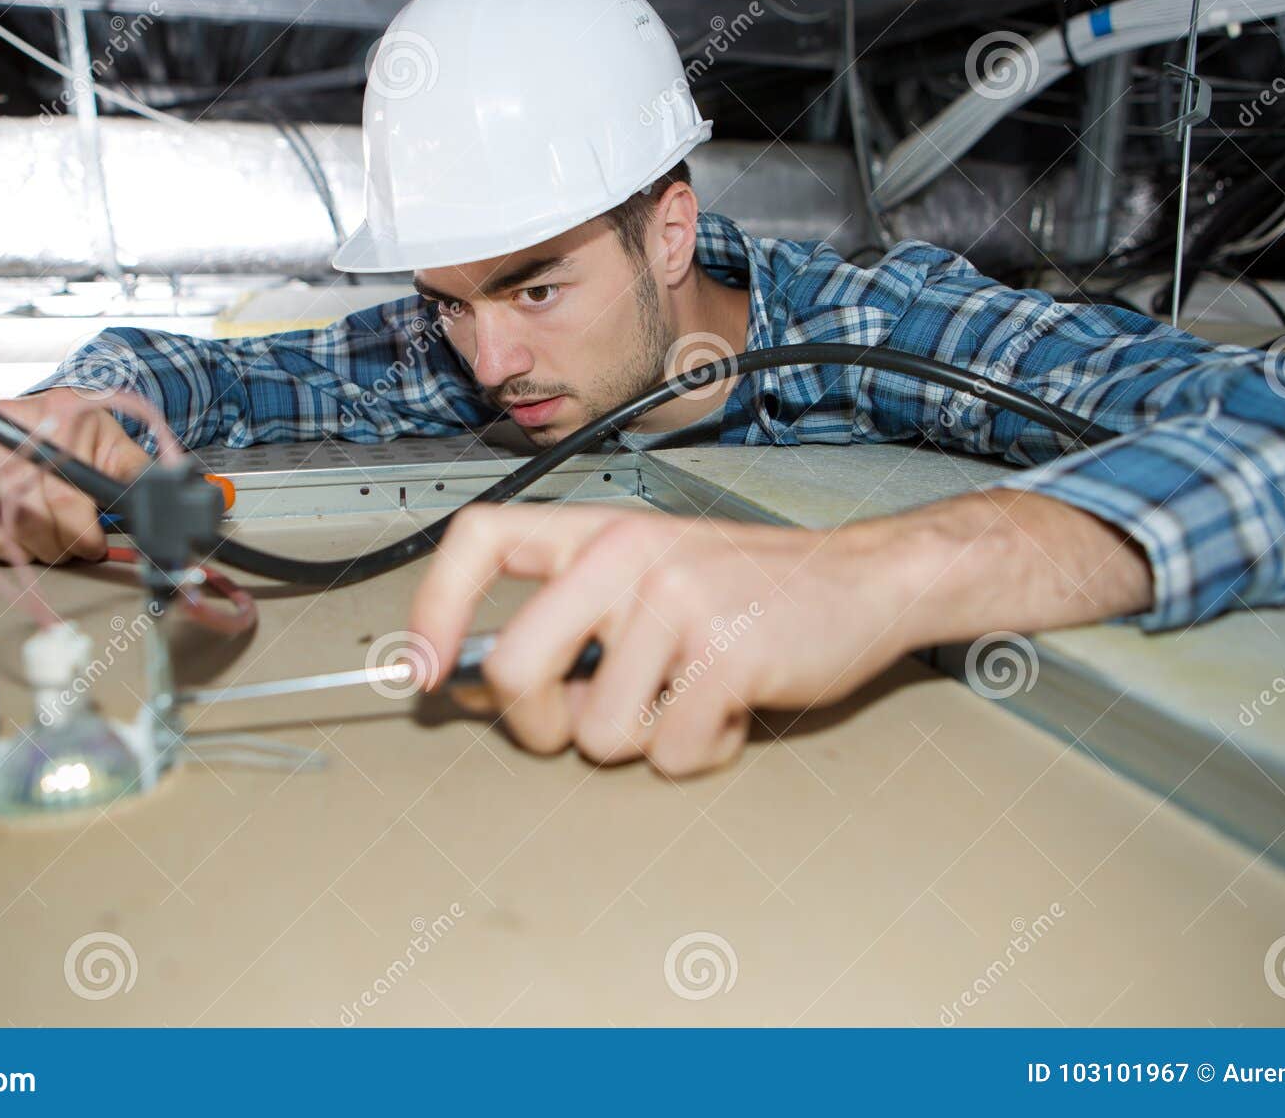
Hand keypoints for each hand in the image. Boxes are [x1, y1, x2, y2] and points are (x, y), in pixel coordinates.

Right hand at [0, 386, 150, 563]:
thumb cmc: (81, 436)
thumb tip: (167, 496)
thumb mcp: (116, 445)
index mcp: (52, 414)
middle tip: (74, 548)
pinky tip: (8, 537)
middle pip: (25, 517)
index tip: (94, 546)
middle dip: (58, 545)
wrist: (46, 415)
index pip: (61, 493)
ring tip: (47, 540)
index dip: (80, 532)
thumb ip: (138, 473)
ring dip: (25, 552)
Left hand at [407, 504, 929, 775]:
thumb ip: (567, 622)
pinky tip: (727, 708)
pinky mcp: (727, 652)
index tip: (422, 670)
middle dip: (537, 725)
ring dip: (641, 740)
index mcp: (598, 532)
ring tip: (686, 698)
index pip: (480, 540)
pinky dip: (699, 752)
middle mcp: (628, 554)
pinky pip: (669, 753)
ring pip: (598, 732)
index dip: (434, 609)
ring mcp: (678, 601)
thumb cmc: (745, 591)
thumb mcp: (645, 581)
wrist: (861, 581)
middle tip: (579, 721)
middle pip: (519, 670)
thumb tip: (475, 687)